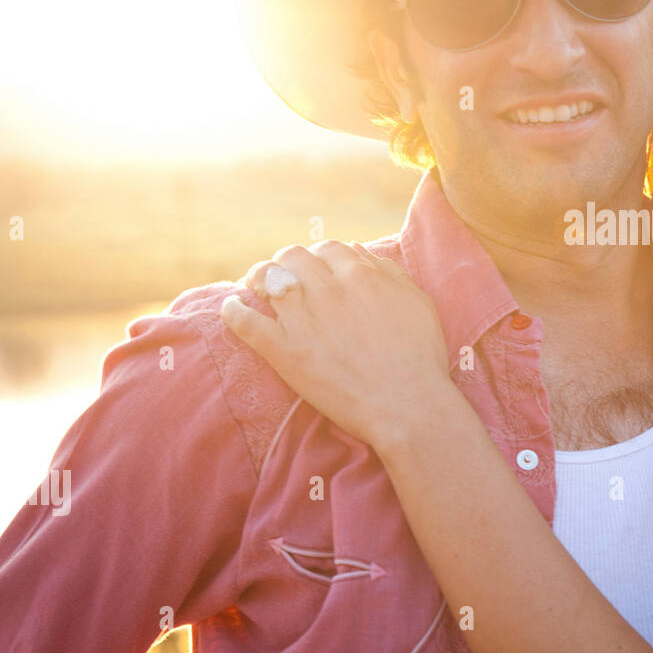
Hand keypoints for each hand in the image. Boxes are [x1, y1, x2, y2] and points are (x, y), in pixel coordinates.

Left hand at [219, 240, 451, 447]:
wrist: (407, 404)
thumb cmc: (420, 357)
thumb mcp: (418, 302)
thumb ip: (390, 273)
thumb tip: (363, 255)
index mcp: (360, 274)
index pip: (329, 248)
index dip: (321, 258)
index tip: (318, 272)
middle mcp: (327, 288)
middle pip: (293, 256)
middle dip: (288, 263)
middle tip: (286, 279)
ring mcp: (301, 317)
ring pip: (264, 278)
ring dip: (257, 278)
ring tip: (254, 287)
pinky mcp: (282, 349)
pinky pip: (244, 320)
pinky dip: (233, 310)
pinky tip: (232, 308)